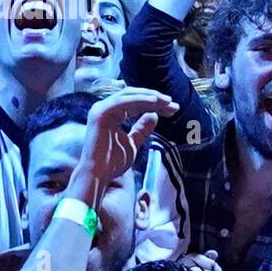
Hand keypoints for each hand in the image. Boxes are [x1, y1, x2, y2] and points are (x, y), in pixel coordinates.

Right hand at [66, 88, 178, 205]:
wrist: (98, 175)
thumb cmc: (112, 163)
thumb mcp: (133, 143)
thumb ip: (142, 129)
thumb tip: (154, 115)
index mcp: (111, 114)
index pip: (135, 103)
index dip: (155, 104)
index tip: (172, 109)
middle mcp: (105, 108)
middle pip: (133, 96)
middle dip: (155, 99)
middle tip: (173, 104)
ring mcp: (101, 109)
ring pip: (129, 95)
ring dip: (150, 97)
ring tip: (167, 102)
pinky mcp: (101, 113)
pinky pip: (123, 102)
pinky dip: (139, 100)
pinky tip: (154, 102)